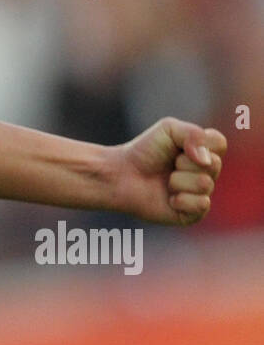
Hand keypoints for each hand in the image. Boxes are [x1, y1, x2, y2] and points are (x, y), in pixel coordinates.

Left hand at [108, 118, 226, 225]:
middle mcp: (206, 173)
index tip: (180, 145)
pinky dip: (181, 199)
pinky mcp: (193, 214)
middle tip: (170, 164)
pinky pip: (201, 205)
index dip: (201, 144)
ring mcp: (200, 194)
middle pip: (214, 165)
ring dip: (179, 180)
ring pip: (205, 184)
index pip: (220, 144)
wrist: (123, 175)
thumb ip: (193, 134)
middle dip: (185, 162)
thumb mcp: (169, 129)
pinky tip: (170, 199)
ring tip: (166, 181)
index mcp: (203, 152)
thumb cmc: (145, 151)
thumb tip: (206, 160)